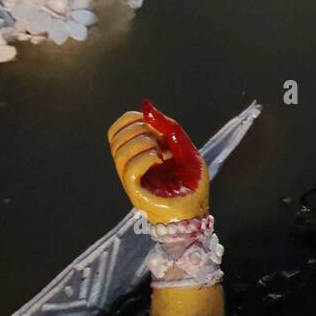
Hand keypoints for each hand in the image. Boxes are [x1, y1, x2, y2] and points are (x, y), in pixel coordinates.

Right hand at [107, 100, 209, 223]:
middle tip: (161, 142)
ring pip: (120, 153)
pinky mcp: (136, 193)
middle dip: (140, 131)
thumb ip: (169, 126)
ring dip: (143, 144)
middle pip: (117, 138)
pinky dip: (145, 158)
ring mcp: (132, 180)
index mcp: (138, 154)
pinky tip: (160, 160)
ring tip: (162, 153)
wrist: (198, 210)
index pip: (118, 129)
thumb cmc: (192, 183)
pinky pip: (129, 170)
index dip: (133, 120)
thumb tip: (145, 105)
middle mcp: (130, 166)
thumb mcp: (185, 148)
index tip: (155, 127)